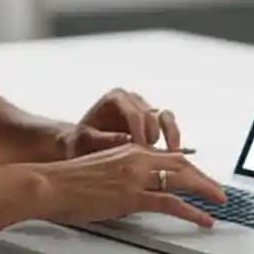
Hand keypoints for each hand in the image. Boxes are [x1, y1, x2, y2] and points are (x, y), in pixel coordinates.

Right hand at [32, 143, 225, 227]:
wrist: (49, 184)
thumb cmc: (67, 181)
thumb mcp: (101, 169)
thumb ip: (122, 174)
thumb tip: (134, 189)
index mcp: (129, 149)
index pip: (168, 155)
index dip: (188, 167)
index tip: (199, 177)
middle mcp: (136, 157)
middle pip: (181, 163)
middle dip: (203, 177)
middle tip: (217, 190)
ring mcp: (136, 176)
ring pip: (182, 179)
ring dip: (205, 190)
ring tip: (218, 202)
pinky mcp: (132, 195)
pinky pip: (171, 202)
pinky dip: (192, 211)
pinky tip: (202, 218)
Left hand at [58, 88, 182, 158]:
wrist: (82, 147)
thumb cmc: (81, 142)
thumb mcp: (86, 141)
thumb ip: (105, 140)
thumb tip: (128, 140)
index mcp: (115, 98)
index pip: (133, 112)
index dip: (140, 131)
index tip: (142, 150)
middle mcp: (133, 99)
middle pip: (151, 113)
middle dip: (153, 134)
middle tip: (152, 156)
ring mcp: (144, 109)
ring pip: (165, 116)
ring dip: (170, 134)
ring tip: (170, 153)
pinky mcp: (153, 122)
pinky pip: (168, 127)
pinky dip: (172, 139)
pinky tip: (172, 155)